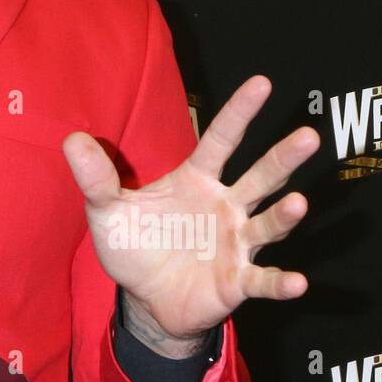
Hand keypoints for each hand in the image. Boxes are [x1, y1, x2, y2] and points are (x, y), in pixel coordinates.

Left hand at [63, 74, 318, 343]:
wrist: (145, 299)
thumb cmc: (134, 247)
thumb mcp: (107, 210)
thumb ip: (95, 177)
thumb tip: (72, 138)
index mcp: (197, 180)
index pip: (221, 139)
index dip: (240, 112)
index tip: (262, 82)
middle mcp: (226, 206)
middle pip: (259, 176)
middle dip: (283, 157)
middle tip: (309, 135)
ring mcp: (236, 244)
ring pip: (266, 224)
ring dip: (284, 215)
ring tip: (298, 203)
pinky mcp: (237, 281)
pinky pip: (262, 280)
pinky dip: (279, 282)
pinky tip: (297, 282)